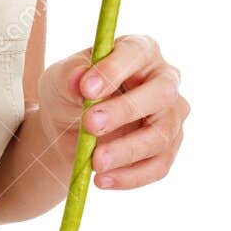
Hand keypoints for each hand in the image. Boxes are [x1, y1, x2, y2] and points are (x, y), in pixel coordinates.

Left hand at [39, 32, 189, 189]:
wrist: (70, 128)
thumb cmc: (71, 92)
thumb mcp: (59, 79)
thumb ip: (68, 75)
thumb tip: (78, 80)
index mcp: (139, 50)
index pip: (136, 52)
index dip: (114, 70)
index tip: (86, 88)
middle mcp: (164, 79)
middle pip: (161, 93)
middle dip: (125, 110)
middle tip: (90, 124)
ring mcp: (170, 116)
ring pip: (161, 135)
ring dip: (127, 151)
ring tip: (95, 162)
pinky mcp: (168, 148)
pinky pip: (158, 166)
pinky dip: (131, 177)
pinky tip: (103, 180)